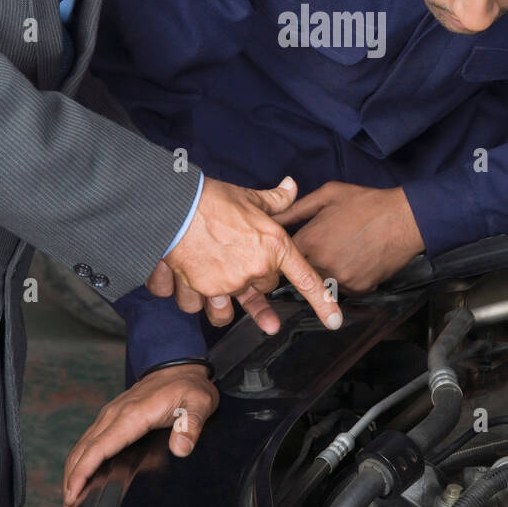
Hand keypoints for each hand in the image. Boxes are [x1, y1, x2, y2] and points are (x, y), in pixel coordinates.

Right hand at [63, 363, 217, 506]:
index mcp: (132, 415)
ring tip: (70, 504)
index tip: (73, 497)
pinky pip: (89, 442)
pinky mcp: (111, 418)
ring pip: (81, 447)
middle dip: (71, 483)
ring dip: (72, 474)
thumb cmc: (189, 387)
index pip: (99, 447)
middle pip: (82, 451)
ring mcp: (110, 416)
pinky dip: (80, 462)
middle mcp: (114, 415)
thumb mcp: (199, 403)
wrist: (180, 367)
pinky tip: (80, 479)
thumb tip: (181, 449)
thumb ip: (191, 425)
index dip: (83, 473)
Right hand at [146, 175, 340, 333]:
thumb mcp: (249, 197)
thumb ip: (275, 199)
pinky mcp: (204, 291)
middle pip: (263, 287)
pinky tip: (188, 279)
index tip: (333, 320)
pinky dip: (195, 297)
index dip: (321, 301)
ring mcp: (230, 283)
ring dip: (225, 299)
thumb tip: (291, 186)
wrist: (174, 208)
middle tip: (235, 255)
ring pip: (233, 305)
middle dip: (252, 277)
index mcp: (274, 245)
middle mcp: (255, 268)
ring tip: (215, 283)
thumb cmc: (211, 200)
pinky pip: (203, 306)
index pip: (304, 278)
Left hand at [276, 183, 423, 293]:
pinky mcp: (358, 289)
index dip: (289, 251)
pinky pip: (343, 288)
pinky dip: (346, 278)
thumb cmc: (367, 204)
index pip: (285, 255)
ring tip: (342, 252)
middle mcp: (322, 264)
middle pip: (302, 272)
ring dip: (326, 272)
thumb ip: (296, 208)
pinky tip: (356, 260)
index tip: (295, 247)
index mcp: (310, 241)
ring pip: (323, 282)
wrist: (403, 219)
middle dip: (308, 262)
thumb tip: (273, 217)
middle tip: (324, 248)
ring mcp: (341, 279)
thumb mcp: (328, 195)